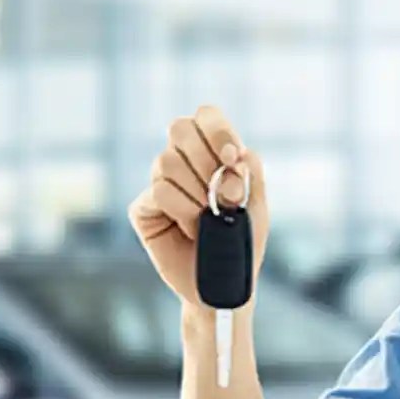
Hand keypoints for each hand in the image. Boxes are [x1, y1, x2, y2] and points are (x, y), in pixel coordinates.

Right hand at [127, 105, 269, 311]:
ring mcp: (159, 182)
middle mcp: (182, 162)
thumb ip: (251, 174)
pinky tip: (194, 229)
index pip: (205, 116)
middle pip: (179, 129)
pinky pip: (159, 192)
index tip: (233, 158)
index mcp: (211, 153)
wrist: (224, 283)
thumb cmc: (242, 242)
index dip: (218, 131)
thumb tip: (237, 153)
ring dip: (199, 193)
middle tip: (226, 194)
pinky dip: (184, 210)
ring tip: (211, 218)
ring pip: (167, 161)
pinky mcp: (142, 208)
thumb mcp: (257, 205)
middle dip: (207, 161)